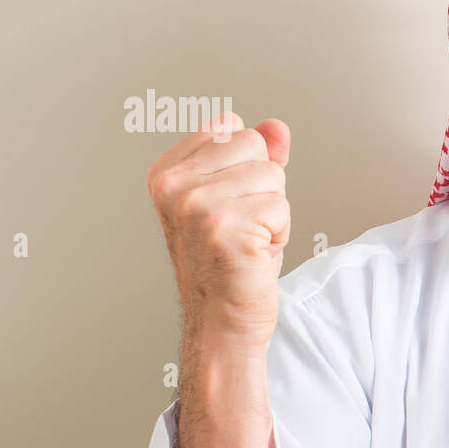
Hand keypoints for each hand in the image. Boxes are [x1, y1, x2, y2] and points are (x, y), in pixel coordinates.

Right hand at [146, 113, 291, 348]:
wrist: (222, 321)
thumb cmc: (231, 263)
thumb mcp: (241, 198)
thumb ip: (257, 158)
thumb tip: (276, 126)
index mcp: (167, 171)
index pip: (232, 127)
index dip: (247, 166)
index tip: (229, 204)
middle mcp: (173, 185)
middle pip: (255, 145)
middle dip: (264, 187)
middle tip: (243, 226)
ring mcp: (195, 205)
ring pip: (272, 175)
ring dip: (273, 213)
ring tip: (249, 240)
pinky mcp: (223, 226)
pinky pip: (281, 207)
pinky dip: (279, 234)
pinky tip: (254, 254)